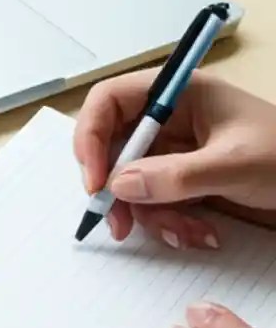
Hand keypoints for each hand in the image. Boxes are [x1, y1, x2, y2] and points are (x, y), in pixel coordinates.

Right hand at [73, 69, 275, 247]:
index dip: (91, 137)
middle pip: (112, 146)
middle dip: (116, 188)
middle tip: (120, 224)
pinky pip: (154, 199)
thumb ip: (176, 176)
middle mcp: (170, 117)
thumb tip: (118, 185)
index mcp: (180, 93)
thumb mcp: (236, 166)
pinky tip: (198, 234)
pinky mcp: (184, 178)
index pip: (109, 101)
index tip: (96, 181)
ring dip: (148, 213)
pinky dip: (167, 221)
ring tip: (184, 234)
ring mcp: (177, 149)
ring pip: (130, 180)